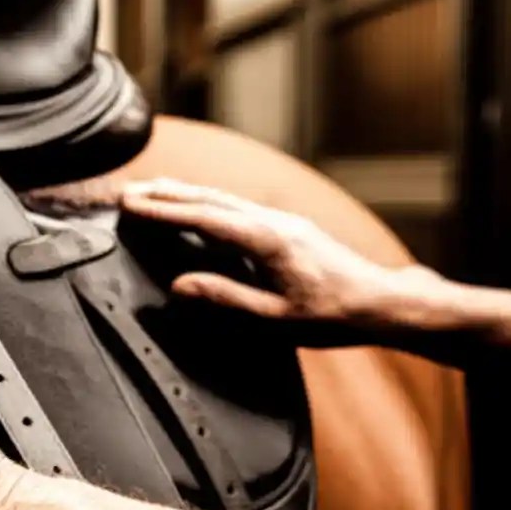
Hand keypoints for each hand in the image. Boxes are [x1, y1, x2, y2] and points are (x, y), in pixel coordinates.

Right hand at [122, 179, 441, 344]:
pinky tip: (198, 207)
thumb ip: (225, 298)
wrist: (381, 302)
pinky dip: (208, 203)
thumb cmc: (333, 316)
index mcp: (266, 240)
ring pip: (223, 199)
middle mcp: (272, 222)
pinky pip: (237, 207)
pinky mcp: (286, 228)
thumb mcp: (276, 319)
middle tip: (129, 190)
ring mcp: (281, 221)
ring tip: (153, 191)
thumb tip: (179, 286)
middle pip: (210, 199)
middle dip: (166, 193)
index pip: (203, 218)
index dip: (163, 210)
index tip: (130, 205)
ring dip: (186, 194)